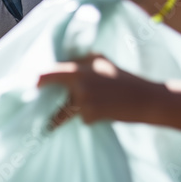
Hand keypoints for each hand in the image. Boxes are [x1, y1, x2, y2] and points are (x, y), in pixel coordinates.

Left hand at [38, 54, 158, 125]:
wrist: (148, 99)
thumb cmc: (125, 80)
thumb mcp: (103, 62)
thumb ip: (82, 62)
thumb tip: (63, 63)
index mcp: (79, 68)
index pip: (50, 73)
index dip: (38, 81)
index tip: (32, 87)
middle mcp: (78, 81)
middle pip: (56, 97)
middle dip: (49, 107)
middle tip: (40, 117)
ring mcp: (83, 98)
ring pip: (68, 110)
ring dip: (73, 114)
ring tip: (80, 117)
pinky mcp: (90, 114)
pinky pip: (82, 119)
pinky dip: (89, 118)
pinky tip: (104, 114)